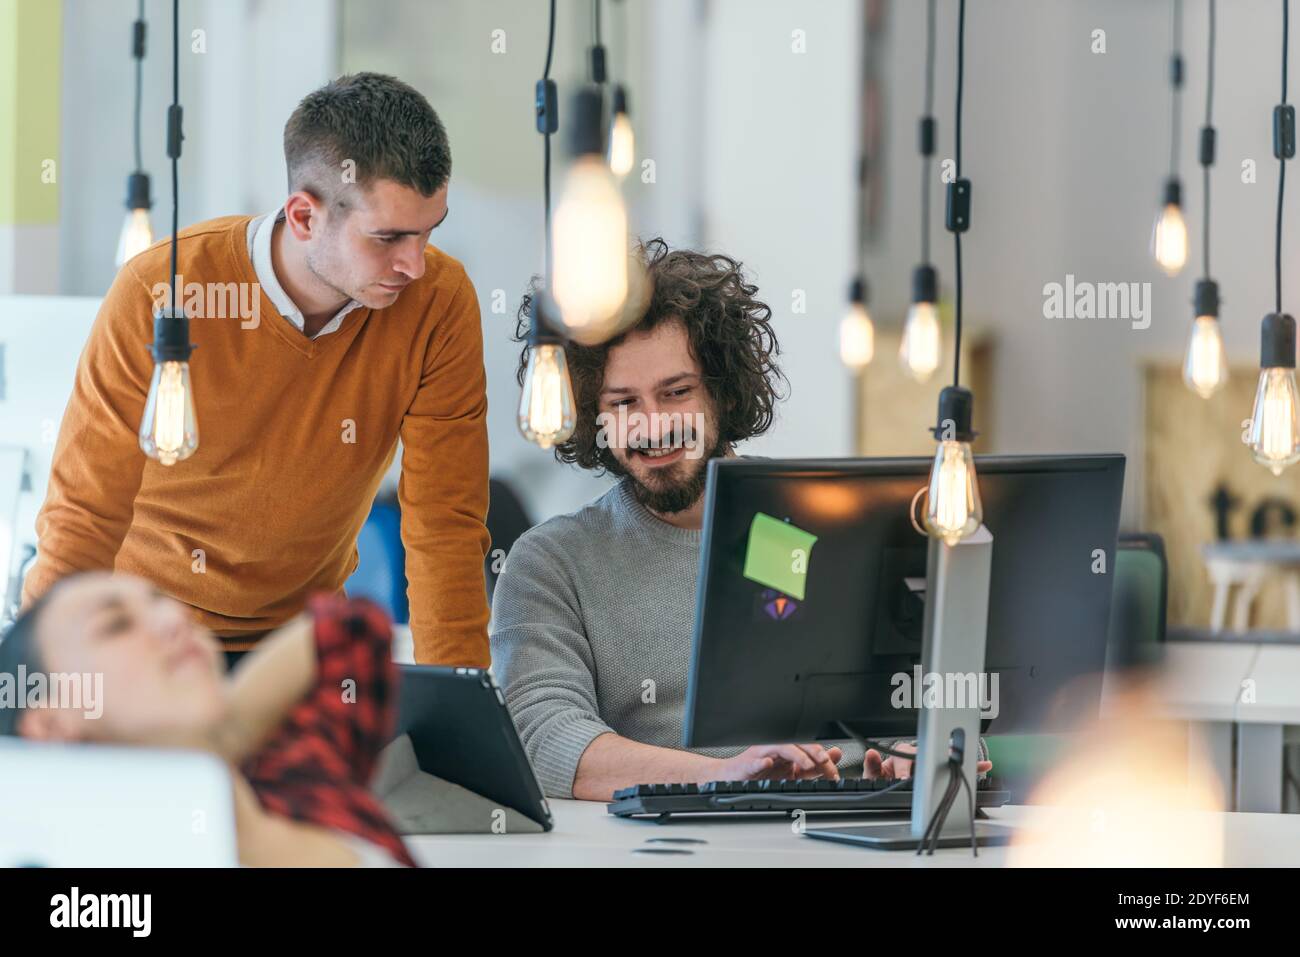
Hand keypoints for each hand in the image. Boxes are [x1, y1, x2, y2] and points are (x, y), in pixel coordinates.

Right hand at [708, 744, 843, 782]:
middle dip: (814, 752)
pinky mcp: (748, 763)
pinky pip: (754, 761)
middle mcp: (777, 749)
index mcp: (789, 751)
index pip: (810, 751)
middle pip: (798, 744)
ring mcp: (762, 754)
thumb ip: (813, 767)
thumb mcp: (792, 774)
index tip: (834, 775)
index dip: (824, 761)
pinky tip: (768, 764)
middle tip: (826, 763)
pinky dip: (761, 762)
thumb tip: (835, 756)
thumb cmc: (760, 774)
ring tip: (807, 764)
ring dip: (795, 754)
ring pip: (780, 747)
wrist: (732, 778)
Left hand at [863, 742, 992, 779]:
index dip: (903, 767)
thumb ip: (872, 767)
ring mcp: (929, 761)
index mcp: (901, 756)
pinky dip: (970, 766)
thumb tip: (870, 754)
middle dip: (934, 759)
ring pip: (944, 756)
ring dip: (958, 757)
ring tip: (971, 761)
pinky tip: (984, 765)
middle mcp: (917, 756)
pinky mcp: (940, 769)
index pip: (904, 756)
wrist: (889, 787)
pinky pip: (956, 766)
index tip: (903, 778)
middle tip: (937, 771)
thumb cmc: (885, 780)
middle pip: (928, 753)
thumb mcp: (874, 776)